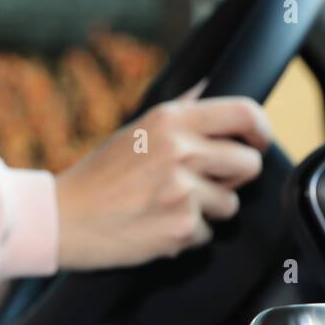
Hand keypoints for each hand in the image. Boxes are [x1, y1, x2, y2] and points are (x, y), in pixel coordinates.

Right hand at [54, 95, 271, 270]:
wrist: (63, 219)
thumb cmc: (98, 178)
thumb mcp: (137, 130)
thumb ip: (180, 111)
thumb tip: (211, 87)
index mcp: (170, 121)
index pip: (243, 113)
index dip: (260, 130)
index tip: (258, 142)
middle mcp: (180, 151)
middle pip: (249, 163)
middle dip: (235, 178)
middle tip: (209, 183)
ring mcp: (182, 192)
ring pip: (230, 204)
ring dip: (208, 211)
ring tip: (171, 207)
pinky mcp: (181, 228)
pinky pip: (207, 234)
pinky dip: (187, 236)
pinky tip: (158, 226)